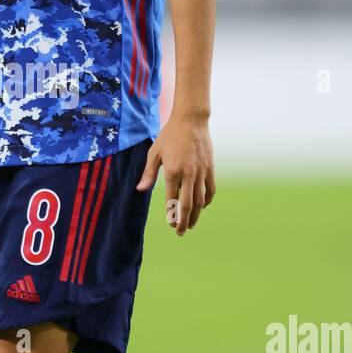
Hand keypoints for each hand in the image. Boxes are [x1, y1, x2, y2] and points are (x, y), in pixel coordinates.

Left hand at [135, 113, 215, 235]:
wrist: (191, 120)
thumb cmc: (169, 136)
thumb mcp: (154, 153)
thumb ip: (149, 173)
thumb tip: (141, 190)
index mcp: (173, 171)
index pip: (173, 200)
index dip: (172, 215)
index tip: (170, 224)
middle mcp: (189, 174)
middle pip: (188, 205)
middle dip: (184, 221)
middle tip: (180, 232)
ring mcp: (201, 172)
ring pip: (201, 200)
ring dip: (196, 215)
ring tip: (190, 224)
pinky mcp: (210, 168)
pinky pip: (210, 189)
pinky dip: (206, 201)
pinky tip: (202, 206)